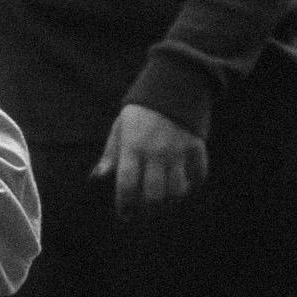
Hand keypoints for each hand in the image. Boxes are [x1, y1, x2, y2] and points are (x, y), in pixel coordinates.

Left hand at [101, 98, 209, 213]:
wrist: (174, 81)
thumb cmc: (142, 108)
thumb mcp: (120, 126)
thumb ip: (110, 154)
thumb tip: (98, 178)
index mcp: (133, 146)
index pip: (127, 185)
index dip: (124, 205)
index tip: (124, 215)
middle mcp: (156, 151)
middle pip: (154, 195)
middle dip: (147, 210)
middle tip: (144, 212)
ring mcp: (178, 150)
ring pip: (177, 191)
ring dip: (170, 202)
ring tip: (163, 202)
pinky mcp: (197, 146)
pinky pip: (199, 176)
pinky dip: (193, 185)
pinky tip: (185, 186)